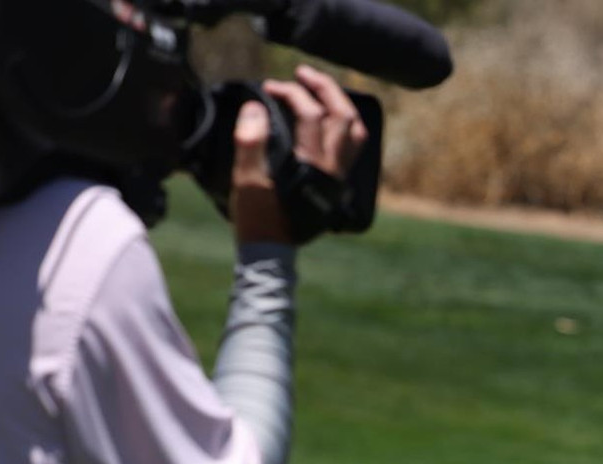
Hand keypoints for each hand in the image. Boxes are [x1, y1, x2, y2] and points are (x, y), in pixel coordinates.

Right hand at [231, 65, 369, 244]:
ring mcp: (339, 176)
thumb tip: (255, 107)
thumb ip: (250, 142)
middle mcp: (333, 169)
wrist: (273, 250)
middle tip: (303, 73)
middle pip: (344, 117)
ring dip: (341, 106)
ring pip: (355, 132)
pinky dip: (343, 125)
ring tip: (320, 90)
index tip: (269, 87)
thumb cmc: (259, 216)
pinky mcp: (337, 182)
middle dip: (326, 88)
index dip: (291, 93)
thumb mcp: (247, 180)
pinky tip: (327, 118)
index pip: (311, 115)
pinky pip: (351, 146)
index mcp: (312, 165)